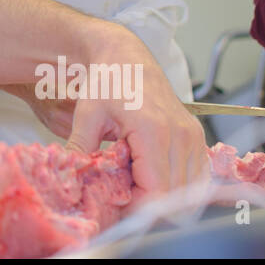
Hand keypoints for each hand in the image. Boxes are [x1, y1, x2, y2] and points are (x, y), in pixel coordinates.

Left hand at [4, 24, 208, 206]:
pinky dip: (176, 185)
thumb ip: (79, 150)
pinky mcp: (196, 137)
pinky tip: (151, 175)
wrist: (125, 56)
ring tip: (135, 184)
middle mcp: (181, 136)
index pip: (157, 191)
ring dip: (163, 196)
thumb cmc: (106, 81)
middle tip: (122, 200)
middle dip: (148, 205)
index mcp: (154, 131)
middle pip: (174, 196)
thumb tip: (69, 179)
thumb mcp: (86, 115)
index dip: (138, 207)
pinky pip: (195, 176)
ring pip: (188, 190)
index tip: (117, 207)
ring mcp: (192, 137)